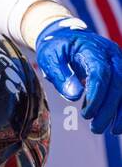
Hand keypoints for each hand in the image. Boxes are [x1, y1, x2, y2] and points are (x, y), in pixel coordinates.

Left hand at [37, 17, 121, 134]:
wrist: (66, 36)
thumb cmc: (56, 48)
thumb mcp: (51, 59)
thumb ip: (61, 76)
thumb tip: (75, 96)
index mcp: (93, 49)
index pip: (100, 72)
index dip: (96, 95)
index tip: (87, 114)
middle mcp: (112, 54)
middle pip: (118, 81)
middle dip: (109, 108)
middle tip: (96, 128)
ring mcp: (119, 61)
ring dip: (121, 110)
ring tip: (112, 131)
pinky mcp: (120, 69)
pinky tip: (119, 124)